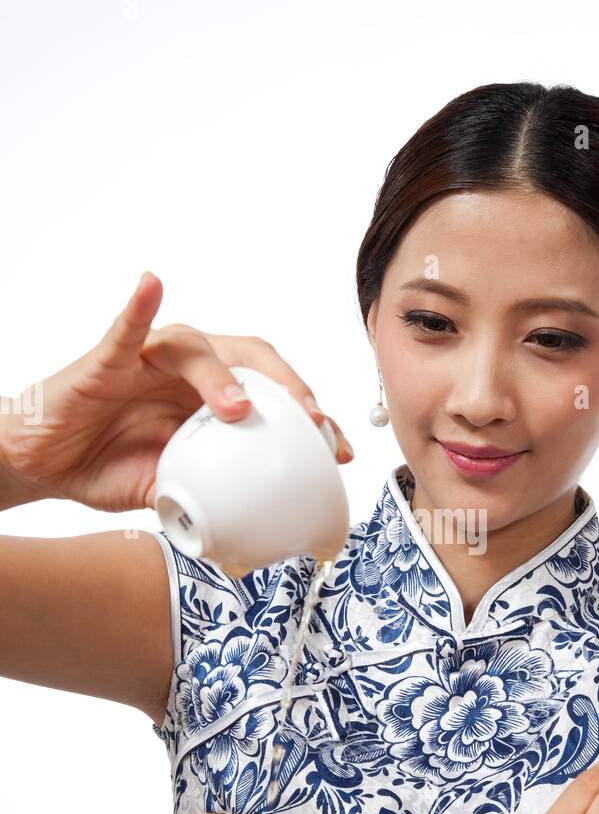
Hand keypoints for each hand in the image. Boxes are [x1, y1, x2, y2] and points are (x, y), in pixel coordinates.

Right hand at [0, 271, 353, 513]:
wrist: (44, 463)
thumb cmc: (106, 465)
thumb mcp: (168, 491)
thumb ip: (207, 498)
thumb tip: (250, 529)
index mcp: (214, 399)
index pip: (274, 395)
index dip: (311, 417)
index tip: (340, 449)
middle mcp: (191, 371)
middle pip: (252, 359)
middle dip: (289, 387)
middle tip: (313, 420)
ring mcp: (152, 359)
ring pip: (198, 349)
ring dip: (223, 376)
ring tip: (239, 410)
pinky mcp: (109, 356)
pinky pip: (126, 326)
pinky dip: (139, 304)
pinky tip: (150, 284)